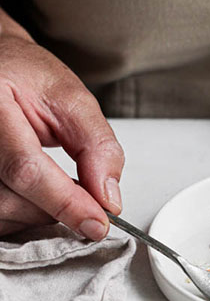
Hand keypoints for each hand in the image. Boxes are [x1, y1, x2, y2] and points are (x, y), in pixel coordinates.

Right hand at [0, 18, 123, 236]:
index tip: (98, 223)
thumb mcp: (72, 99)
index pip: (26, 169)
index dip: (66, 202)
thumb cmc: (26, 78)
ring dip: (42, 213)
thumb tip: (108, 199)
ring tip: (56, 183)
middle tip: (82, 188)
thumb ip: (97, 146)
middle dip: (59, 206)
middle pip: (13, 201)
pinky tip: (37, 195)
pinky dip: (25, 216)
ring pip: (4, 216)